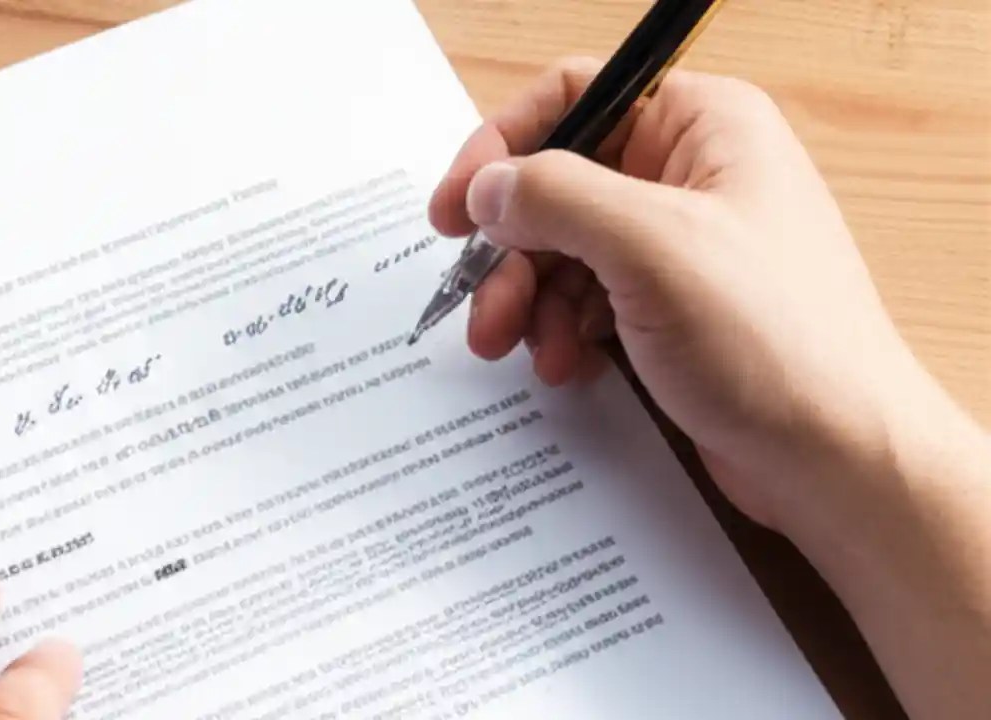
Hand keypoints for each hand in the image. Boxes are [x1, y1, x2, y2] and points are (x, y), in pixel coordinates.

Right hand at [430, 57, 990, 718]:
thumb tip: (486, 188)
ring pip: (565, 250)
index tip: (456, 210)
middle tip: (483, 305)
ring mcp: (682, 247)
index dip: (504, 146)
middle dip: (511, 249)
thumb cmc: (773, 341)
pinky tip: (567, 367)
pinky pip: (590, 301)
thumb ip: (556, 199)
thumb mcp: (651, 248)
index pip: (574, 97)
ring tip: (513, 347)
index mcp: (701, 126)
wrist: (837, 459)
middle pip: (559, 184)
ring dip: (529, 299)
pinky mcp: (673, 310)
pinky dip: (564, 331)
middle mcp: (690, 175)